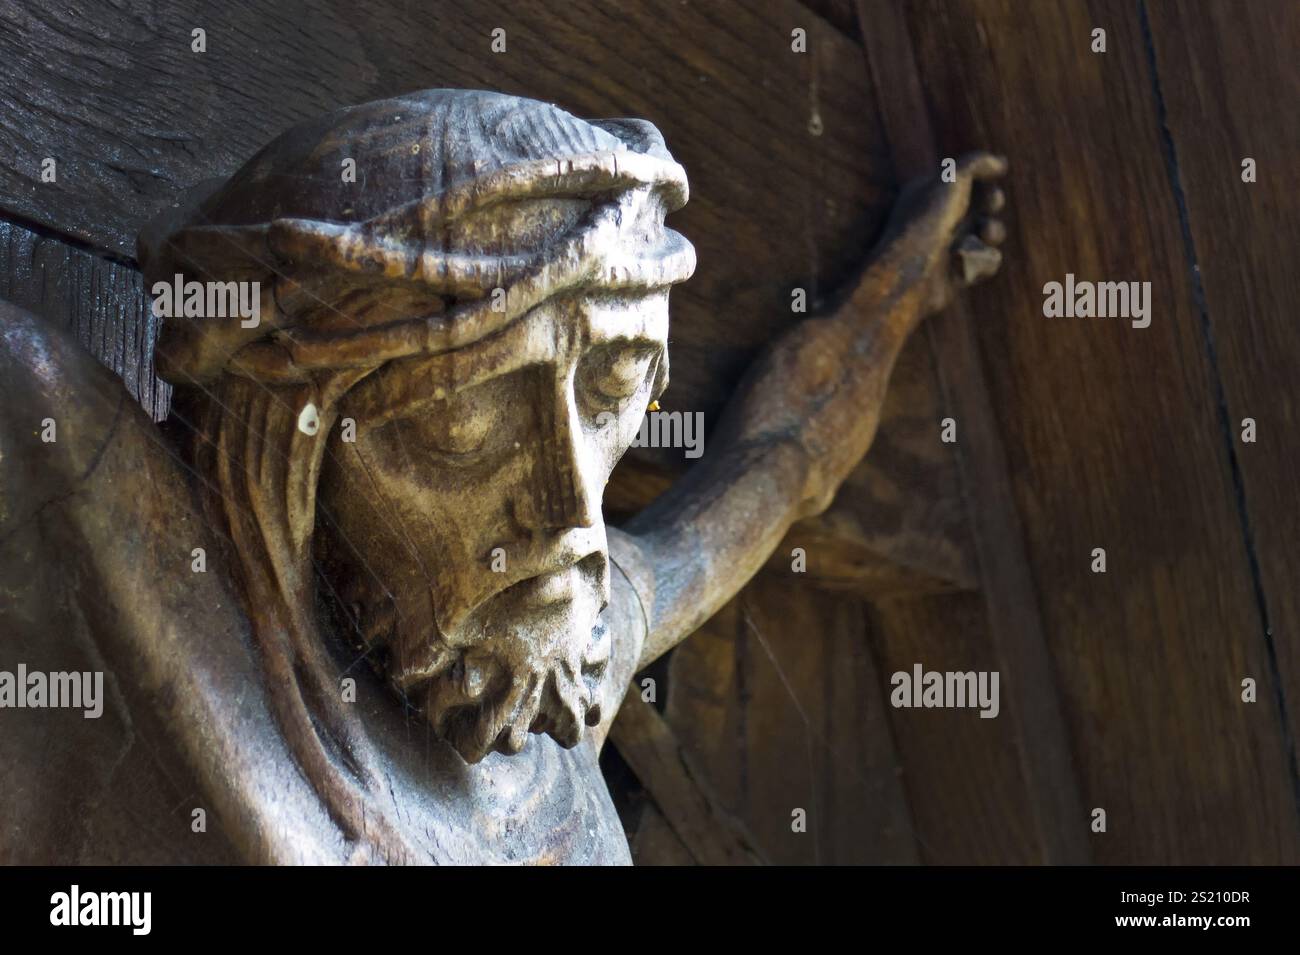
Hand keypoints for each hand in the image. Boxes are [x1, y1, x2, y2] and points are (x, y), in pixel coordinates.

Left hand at [883, 151, 1008, 313]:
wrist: (910, 275)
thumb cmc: (927, 221)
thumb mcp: (951, 178)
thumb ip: (978, 162)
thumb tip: (1001, 163)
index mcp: (928, 193)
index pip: (964, 178)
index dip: (982, 175)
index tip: (993, 174)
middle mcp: (937, 218)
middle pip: (981, 204)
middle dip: (993, 201)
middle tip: (990, 204)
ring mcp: (948, 246)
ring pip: (989, 233)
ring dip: (994, 231)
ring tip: (984, 233)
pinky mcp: (958, 273)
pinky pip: (987, 261)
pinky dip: (983, 260)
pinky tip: (965, 262)